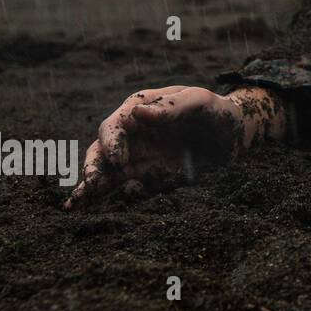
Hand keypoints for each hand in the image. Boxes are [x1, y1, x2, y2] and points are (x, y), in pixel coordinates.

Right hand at [64, 86, 250, 209]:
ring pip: (105, 174)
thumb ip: (171, 107)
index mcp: (138, 110)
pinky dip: (110, 197)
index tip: (120, 160)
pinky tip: (94, 208)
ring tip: (76, 204)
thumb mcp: (199, 102)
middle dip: (92, 169)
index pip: (112, 127)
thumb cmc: (214, 110)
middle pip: (99, 152)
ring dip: (90, 188)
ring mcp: (138, 158)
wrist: (234, 135)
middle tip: (92, 185)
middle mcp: (132, 136)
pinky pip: (125, 189)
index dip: (112, 144)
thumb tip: (137, 113)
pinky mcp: (148, 178)